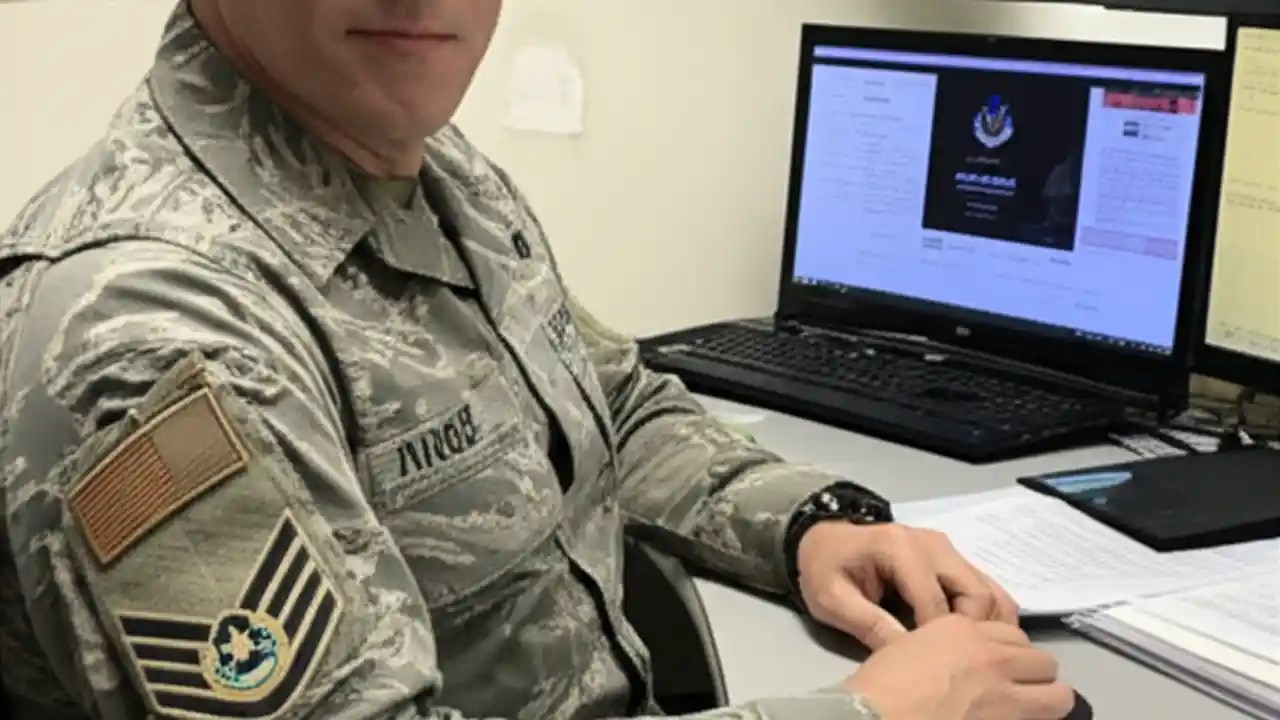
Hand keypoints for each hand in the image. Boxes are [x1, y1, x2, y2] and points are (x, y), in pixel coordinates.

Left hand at [797, 521, 1017, 648]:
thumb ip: (868, 624)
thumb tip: (905, 657)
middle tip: (951, 662)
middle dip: (971, 634)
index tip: (926, 666)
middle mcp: (933, 544)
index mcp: (900, 549)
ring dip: (986, 625)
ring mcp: (947, 548)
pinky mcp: (953, 557)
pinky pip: (985, 586)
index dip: (936, 641)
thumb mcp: (832, 600)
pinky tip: (972, 638)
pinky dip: (987, 614)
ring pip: (990, 591)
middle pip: (977, 595)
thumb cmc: (825, 568)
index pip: (936, 603)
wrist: (825, 538)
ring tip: (965, 653)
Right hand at [842, 615, 1074, 719]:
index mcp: (961, 630)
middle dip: (1033, 676)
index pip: (1010, 634)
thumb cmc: (878, 688)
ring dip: (1047, 701)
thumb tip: (959, 665)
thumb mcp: (907, 649)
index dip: (1008, 653)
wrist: (875, 716)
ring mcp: (1003, 690)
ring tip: (1031, 712)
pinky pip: (1045, 718)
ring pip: (1058, 692)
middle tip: (1016, 692)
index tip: (999, 668)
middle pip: (1041, 659)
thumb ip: (942, 647)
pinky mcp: (1010, 719)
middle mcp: (990, 654)